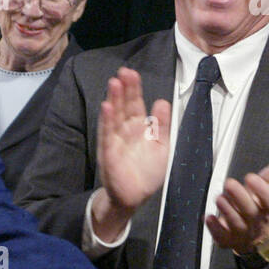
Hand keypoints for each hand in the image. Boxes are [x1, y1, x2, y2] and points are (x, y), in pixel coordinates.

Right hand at [96, 68, 170, 220]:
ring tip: (114, 83)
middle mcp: (125, 131)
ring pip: (114, 117)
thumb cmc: (147, 171)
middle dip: (124, 89)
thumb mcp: (162, 145)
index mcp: (138, 128)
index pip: (135, 104)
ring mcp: (115, 141)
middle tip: (124, 71)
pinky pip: (107, 135)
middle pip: (124, 106)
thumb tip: (162, 101)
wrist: (136, 196)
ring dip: (114, 100)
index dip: (134, 89)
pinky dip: (107, 121)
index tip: (132, 73)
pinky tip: (106, 107)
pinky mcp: (109, 154)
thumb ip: (162, 125)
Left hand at [207, 145, 268, 254]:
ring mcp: (243, 232)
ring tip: (218, 197)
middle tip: (229, 183)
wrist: (259, 234)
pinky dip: (215, 229)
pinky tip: (208, 217)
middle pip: (251, 212)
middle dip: (240, 198)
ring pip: (237, 224)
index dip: (261, 190)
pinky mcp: (229, 240)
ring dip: (227, 211)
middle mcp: (257, 221)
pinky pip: (222, 238)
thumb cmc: (263, 203)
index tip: (251, 177)